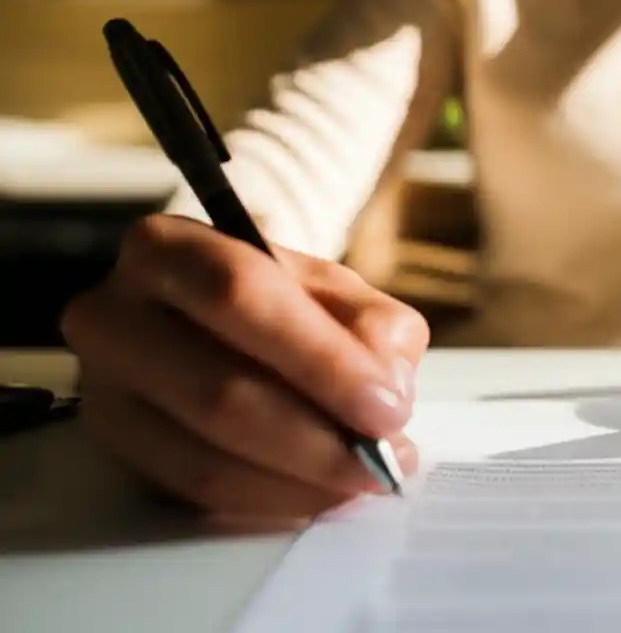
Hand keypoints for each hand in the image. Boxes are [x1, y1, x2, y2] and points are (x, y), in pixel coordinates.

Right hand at [62, 215, 427, 519]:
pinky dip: (271, 500)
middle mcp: (112, 317)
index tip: (388, 410)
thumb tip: (387, 389)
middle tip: (384, 462)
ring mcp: (102, 392)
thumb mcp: (334, 290)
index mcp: (167, 250)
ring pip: (205, 458)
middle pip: (219, 392)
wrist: (206, 326)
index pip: (241, 296)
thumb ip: (371, 326)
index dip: (321, 361)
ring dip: (300, 481)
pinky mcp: (115, 453)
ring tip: (364, 480)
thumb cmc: (278, 302)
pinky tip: (320, 493)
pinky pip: (196, 493)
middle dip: (317, 439)